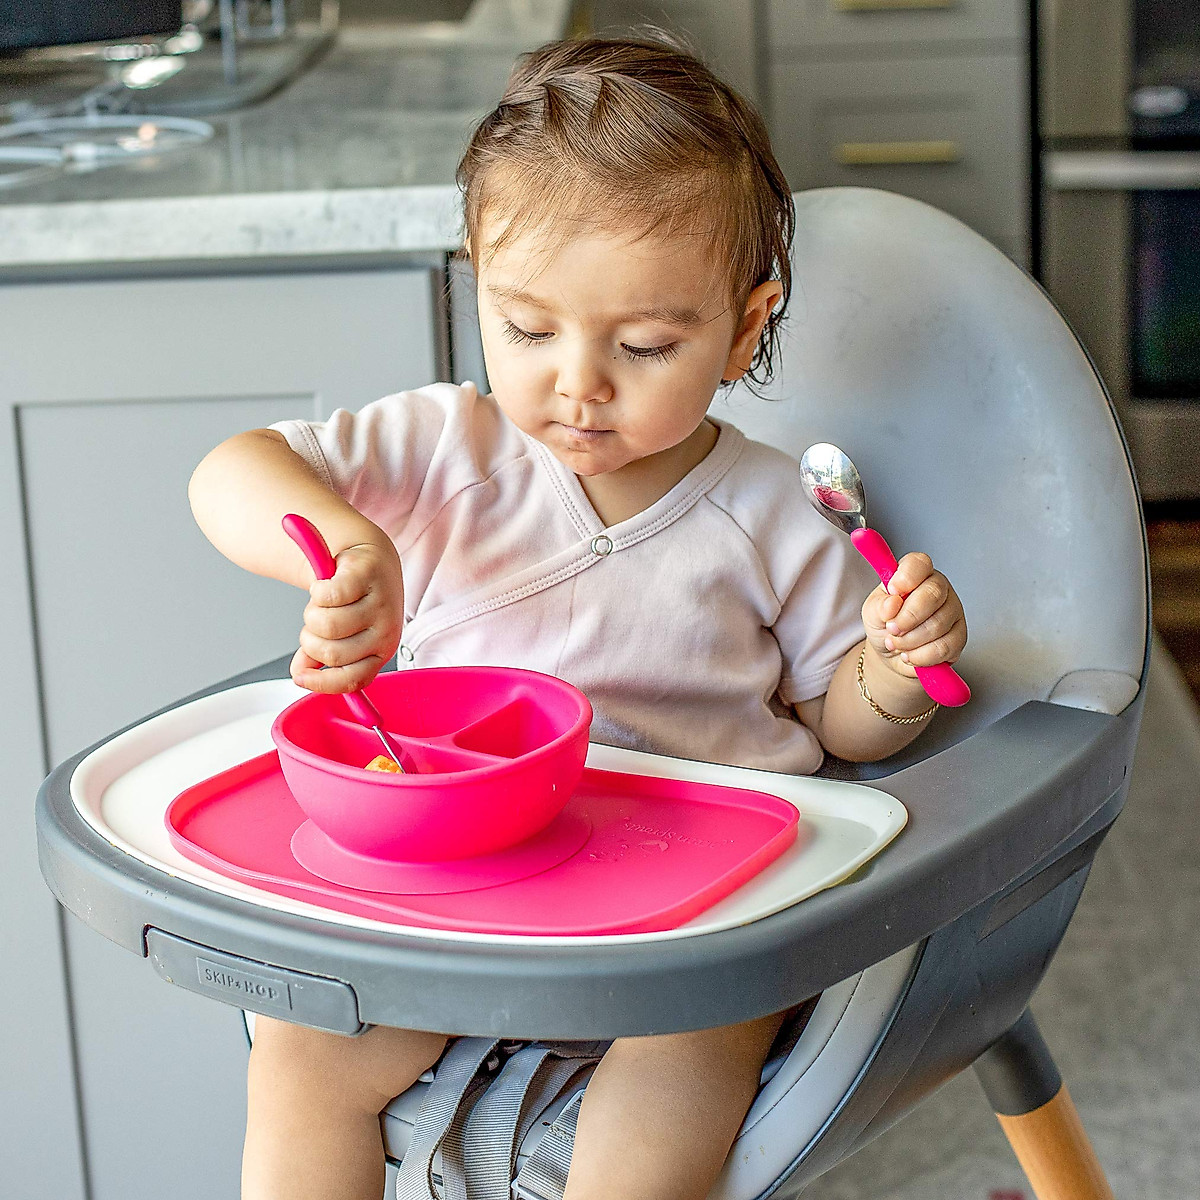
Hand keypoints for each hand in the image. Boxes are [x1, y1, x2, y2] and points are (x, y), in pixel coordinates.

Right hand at [289, 540, 404, 693]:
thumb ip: (321, 657)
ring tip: (322, 605)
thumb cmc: (359, 601)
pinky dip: (317, 591)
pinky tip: (324, 586)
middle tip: (315, 625)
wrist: (369, 560)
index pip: (353, 679)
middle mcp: (386, 630)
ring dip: (313, 614)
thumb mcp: (344, 635)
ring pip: (327, 625)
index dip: (322, 683)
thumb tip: (300, 674)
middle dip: (311, 641)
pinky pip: (329, 596)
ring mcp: (379, 603)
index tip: (300, 678)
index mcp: (382, 650)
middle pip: (332, 653)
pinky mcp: (367, 576)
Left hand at [861, 552, 966, 680]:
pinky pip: (944, 647)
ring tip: (896, 643)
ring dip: (910, 641)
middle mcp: (939, 588)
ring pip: (938, 625)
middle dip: (907, 617)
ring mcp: (953, 611)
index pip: (919, 563)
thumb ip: (879, 606)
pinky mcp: (959, 636)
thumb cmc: (884, 623)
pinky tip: (910, 654)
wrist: (893, 652)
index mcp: (916, 574)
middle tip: (891, 628)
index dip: (907, 577)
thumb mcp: (872, 612)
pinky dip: (921, 656)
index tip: (893, 591)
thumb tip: (892, 603)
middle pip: (933, 594)